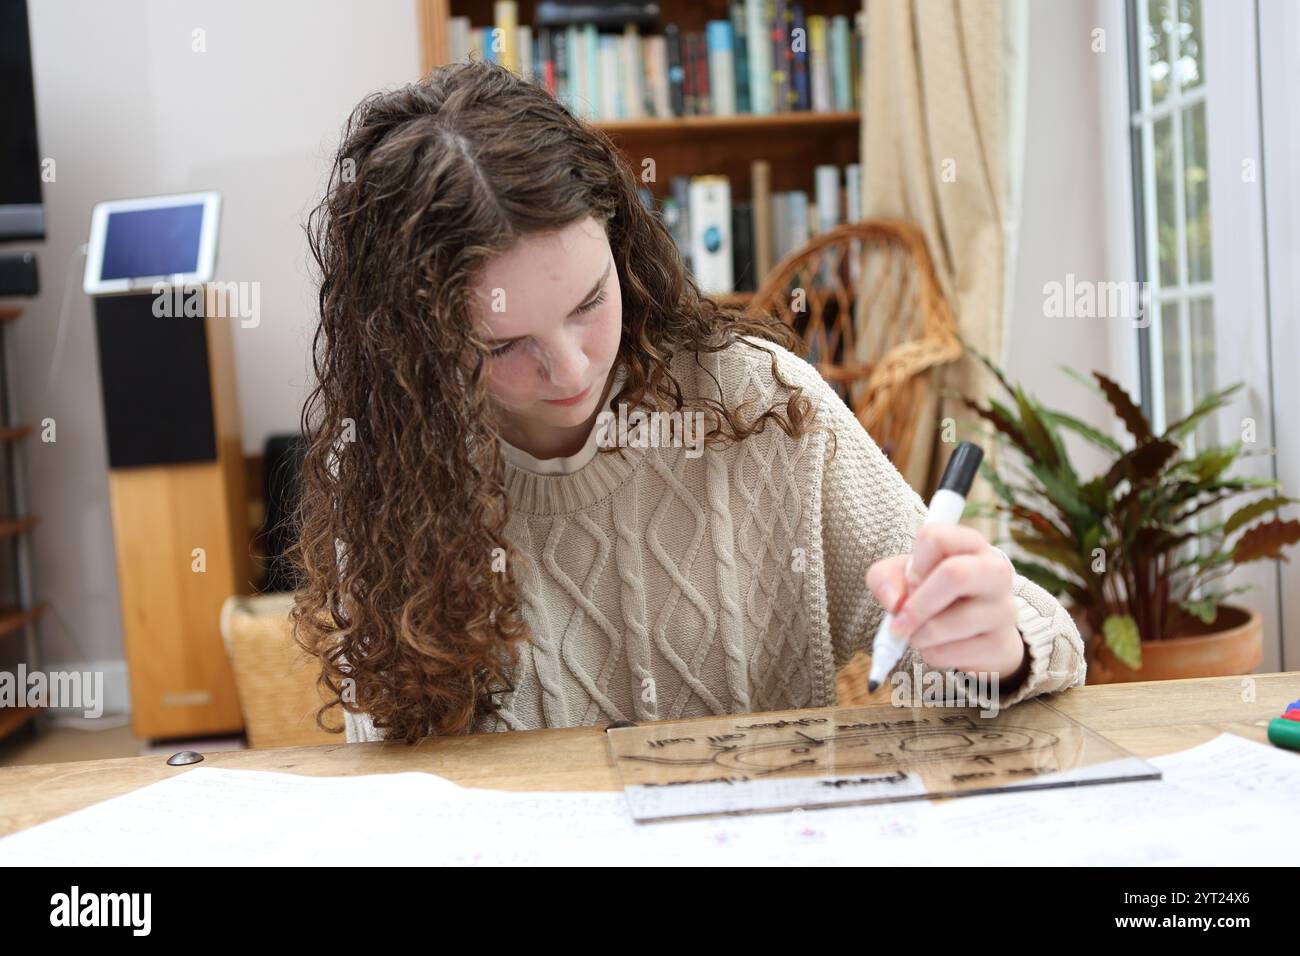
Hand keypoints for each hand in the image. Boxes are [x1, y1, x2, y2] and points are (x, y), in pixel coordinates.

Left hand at [865, 525, 1026, 683]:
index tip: (910, 583)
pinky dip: (932, 655)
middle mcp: (994, 571)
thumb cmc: (936, 595)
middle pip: (953, 574)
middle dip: (916, 605)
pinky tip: (939, 647)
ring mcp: (1003, 608)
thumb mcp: (905, 577)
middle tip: (899, 622)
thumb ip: (885, 578)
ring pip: (948, 623)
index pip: (935, 537)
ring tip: (919, 634)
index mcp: (970, 544)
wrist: (979, 634)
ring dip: (918, 636)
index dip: (913, 565)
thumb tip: (894, 603)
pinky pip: (952, 653)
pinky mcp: (1000, 643)